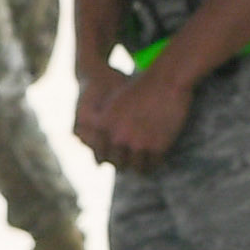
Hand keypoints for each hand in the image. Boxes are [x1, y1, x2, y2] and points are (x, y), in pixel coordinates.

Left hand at [77, 60, 201, 165]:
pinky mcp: (158, 147)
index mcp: (103, 128)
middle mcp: (118, 138)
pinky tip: (158, 155)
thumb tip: (83, 140)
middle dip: (127, 164)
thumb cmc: (138, 90)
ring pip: (137, 169)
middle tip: (134, 160)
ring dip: (142, 166)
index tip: (119, 155)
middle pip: (119, 165)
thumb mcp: (112, 105)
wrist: (165, 80)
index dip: (111, 157)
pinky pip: (154, 164)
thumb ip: (100, 124)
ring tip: (146, 160)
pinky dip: (156, 162)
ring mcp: (138, 144)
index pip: (102, 156)